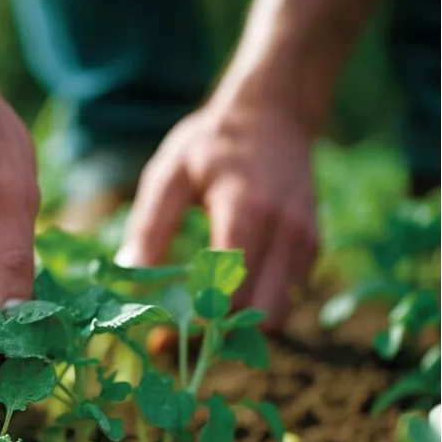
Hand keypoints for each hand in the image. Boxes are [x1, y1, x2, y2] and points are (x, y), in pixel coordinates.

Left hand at [116, 99, 318, 330]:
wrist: (274, 114)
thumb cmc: (211, 146)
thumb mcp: (169, 175)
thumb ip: (149, 225)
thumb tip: (128, 273)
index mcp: (245, 208)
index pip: (232, 286)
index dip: (202, 314)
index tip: (173, 321)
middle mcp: (285, 228)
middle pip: (259, 312)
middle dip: (223, 327)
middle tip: (190, 320)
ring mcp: (305, 240)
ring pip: (280, 315)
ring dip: (244, 322)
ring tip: (212, 306)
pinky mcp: (313, 248)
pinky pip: (289, 299)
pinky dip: (262, 304)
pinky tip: (235, 287)